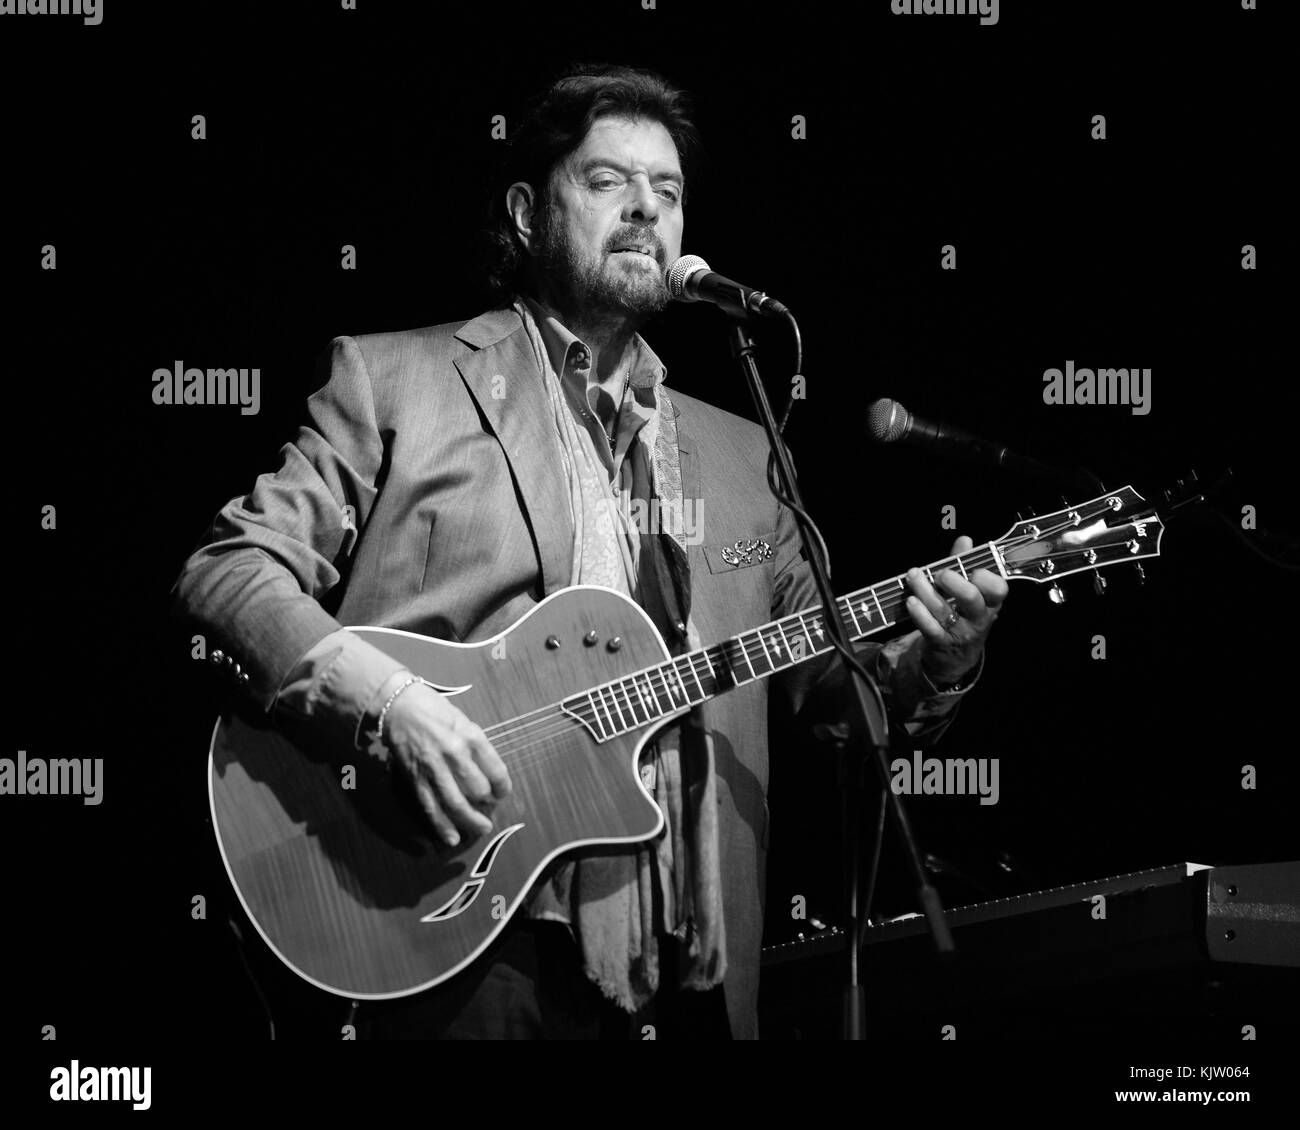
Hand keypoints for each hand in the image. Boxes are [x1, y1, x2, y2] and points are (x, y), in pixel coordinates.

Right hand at [382, 682, 510, 845]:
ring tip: (482, 828)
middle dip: (487, 804)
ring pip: (456, 804)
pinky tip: (452, 837)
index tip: (502, 792)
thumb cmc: (435, 711)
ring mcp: (433, 768)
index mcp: (471, 736)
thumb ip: (478, 748)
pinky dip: (442, 826)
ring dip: (471, 821)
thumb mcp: (464, 722)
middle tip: (490, 807)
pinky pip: (431, 807)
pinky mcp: (416, 779)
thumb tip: (491, 775)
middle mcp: (454, 753)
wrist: (399, 707)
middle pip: (478, 790)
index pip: (496, 770)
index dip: (503, 787)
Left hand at [904, 535, 1008, 686]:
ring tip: (913, 576)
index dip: (985, 577)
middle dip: (954, 582)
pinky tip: (911, 600)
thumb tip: (965, 540)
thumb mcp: (969, 591)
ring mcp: (960, 632)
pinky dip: (919, 613)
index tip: (972, 569)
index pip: (998, 589)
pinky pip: (930, 628)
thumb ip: (965, 564)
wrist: (956, 657)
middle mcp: (978, 618)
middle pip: (971, 598)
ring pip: (943, 610)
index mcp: (990, 602)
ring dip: (925, 590)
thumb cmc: (962, 614)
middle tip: (940, 573)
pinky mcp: (941, 643)